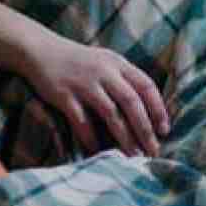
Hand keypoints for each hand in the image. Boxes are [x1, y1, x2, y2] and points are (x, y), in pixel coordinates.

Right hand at [23, 37, 168, 155]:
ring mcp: (84, 83)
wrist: (40, 50)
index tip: (164, 130)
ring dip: (124, 137)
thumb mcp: (105, 61)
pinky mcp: (64, 95)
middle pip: (132, 102)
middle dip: (145, 129)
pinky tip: (98, 152)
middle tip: (153, 151)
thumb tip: (147, 110)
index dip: (158, 109)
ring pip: (110, 113)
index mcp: (118, 63)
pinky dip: (91, 138)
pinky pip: (82, 121)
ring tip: (132, 156)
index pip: (146, 85)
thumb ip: (124, 79)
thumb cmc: (78, 61)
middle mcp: (104, 71)